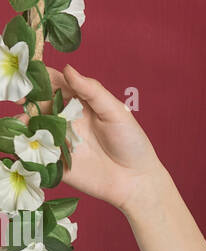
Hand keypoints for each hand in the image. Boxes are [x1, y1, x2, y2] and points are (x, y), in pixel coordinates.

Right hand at [33, 63, 166, 212]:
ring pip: (33, 126)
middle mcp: (66, 118)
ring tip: (23, 122)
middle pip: (40, 103)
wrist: (136, 181)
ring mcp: (59, 140)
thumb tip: (68, 69)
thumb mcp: (115, 112)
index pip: (55, 84)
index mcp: (80, 102)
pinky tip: (25, 142)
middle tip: (23, 99)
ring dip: (23, 122)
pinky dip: (25, 146)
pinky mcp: (55, 161)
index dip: (41, 78)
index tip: (32, 75)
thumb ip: (92, 91)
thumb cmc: (131, 143)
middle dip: (28, 99)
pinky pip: (35, 152)